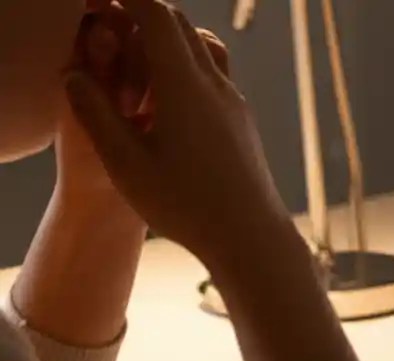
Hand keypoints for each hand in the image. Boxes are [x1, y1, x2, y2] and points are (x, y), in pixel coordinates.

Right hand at [58, 2, 228, 205]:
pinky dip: (185, 70)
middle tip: (109, 43)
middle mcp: (215, 83)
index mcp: (184, 84)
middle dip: (141, 19)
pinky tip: (165, 105)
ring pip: (201, 48)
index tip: (100, 5)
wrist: (252, 237)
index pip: (155, 14)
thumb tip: (74, 75)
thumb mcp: (125, 163)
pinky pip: (213, 75)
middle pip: (180, 24)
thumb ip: (96, 113)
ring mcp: (234, 101)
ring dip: (167, 47)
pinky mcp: (241, 120)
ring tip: (137, 80)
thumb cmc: (186, 205)